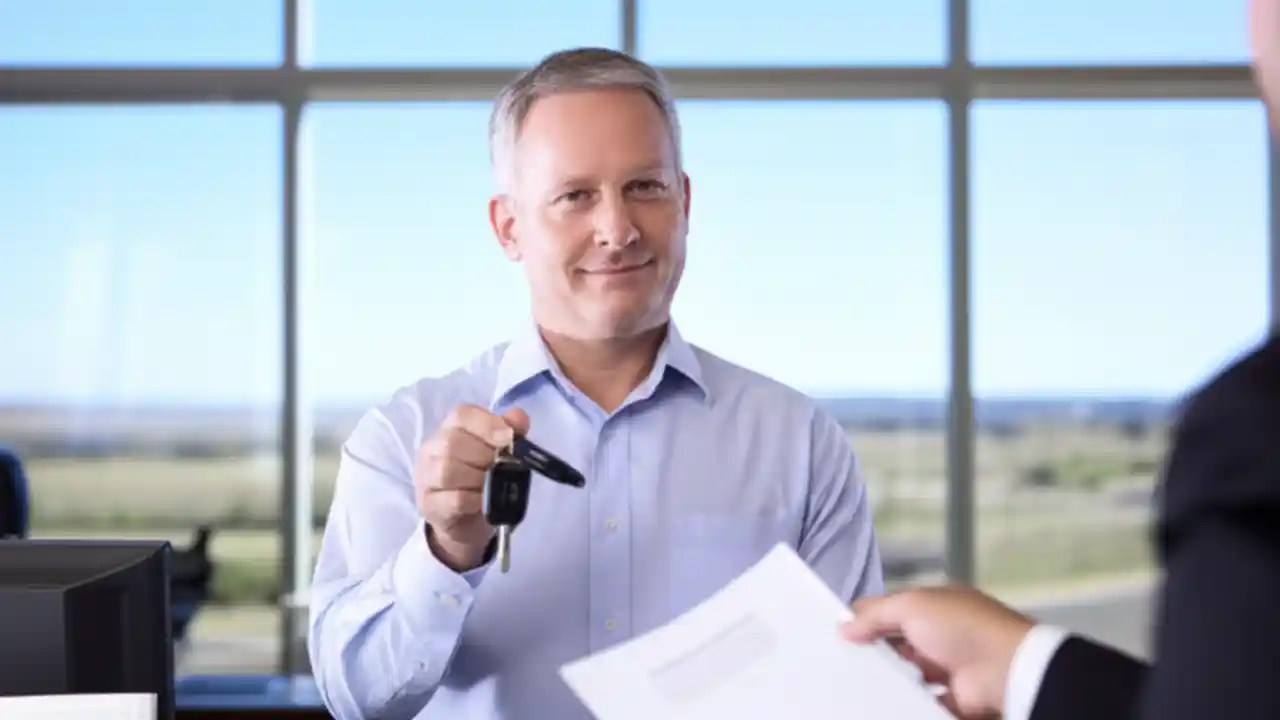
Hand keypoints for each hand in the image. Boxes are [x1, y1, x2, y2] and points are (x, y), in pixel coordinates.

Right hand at [414, 404, 529, 570]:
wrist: (467, 519)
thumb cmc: (483, 477)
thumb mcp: (501, 451)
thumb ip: (511, 430)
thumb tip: (518, 417)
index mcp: (451, 428)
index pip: (462, 415)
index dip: (487, 424)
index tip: (508, 438)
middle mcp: (432, 448)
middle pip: (452, 442)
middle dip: (485, 455)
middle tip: (502, 467)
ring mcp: (426, 477)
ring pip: (447, 470)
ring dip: (478, 478)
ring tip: (493, 484)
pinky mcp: (428, 504)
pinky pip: (452, 499)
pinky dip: (474, 499)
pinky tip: (484, 501)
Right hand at [839, 586, 1033, 718]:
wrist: (1006, 669)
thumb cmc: (963, 627)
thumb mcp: (911, 605)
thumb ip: (875, 614)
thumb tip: (846, 626)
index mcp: (935, 606)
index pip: (894, 611)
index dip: (869, 620)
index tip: (842, 633)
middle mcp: (943, 635)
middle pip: (899, 645)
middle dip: (877, 652)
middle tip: (848, 662)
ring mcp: (950, 669)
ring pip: (909, 676)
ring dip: (891, 680)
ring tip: (862, 685)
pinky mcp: (954, 699)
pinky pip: (924, 702)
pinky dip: (908, 704)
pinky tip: (886, 703)